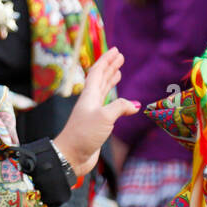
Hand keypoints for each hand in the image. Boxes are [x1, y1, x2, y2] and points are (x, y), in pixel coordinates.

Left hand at [52, 48, 138, 181]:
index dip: (106, 61)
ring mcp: (92, 112)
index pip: (97, 72)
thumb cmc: (84, 134)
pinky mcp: (96, 124)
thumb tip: (135, 104)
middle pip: (100, 79)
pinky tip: (121, 102)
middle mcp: (90, 101)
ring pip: (102, 91)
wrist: (71, 155)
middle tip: (119, 57)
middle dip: (110, 67)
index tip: (116, 50)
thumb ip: (120, 107)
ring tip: (118, 72)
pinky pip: (107, 105)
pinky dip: (115, 99)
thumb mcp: (104, 117)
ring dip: (110, 80)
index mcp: (89, 96)